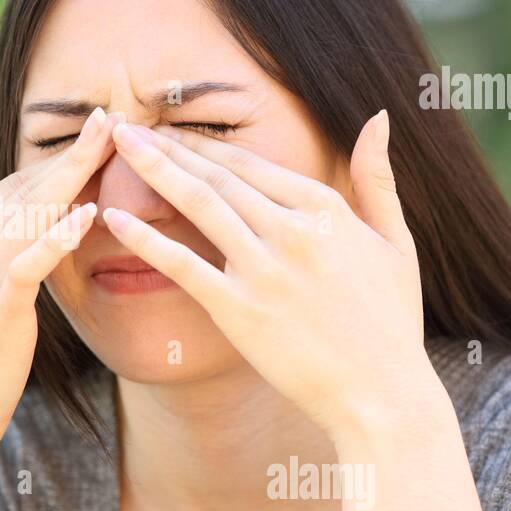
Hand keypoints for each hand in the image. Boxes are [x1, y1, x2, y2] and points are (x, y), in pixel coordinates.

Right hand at [0, 107, 115, 463]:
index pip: (4, 186)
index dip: (51, 163)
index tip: (94, 135)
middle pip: (22, 193)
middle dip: (71, 158)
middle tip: (115, 122)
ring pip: (31, 216)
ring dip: (75, 179)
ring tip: (116, 145)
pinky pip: (31, 263)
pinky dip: (59, 237)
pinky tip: (90, 214)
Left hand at [103, 110, 437, 442]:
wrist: (382, 393)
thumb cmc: (392, 322)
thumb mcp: (396, 241)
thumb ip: (378, 178)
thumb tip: (379, 116)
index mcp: (323, 208)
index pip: (249, 165)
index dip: (203, 144)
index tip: (170, 130)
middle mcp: (290, 229)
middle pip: (216, 176)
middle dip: (168, 147)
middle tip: (126, 128)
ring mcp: (262, 269)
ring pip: (197, 205)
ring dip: (152, 171)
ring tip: (119, 148)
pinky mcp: (238, 310)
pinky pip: (182, 265)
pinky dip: (146, 238)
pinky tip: (114, 217)